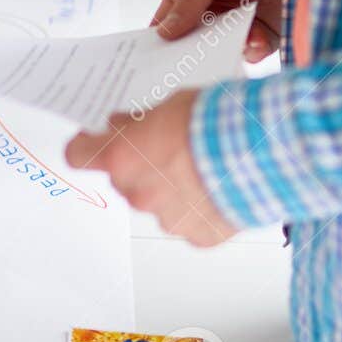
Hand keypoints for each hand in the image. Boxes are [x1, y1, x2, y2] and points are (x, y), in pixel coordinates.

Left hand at [66, 91, 237, 246]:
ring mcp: (167, 219)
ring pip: (158, 203)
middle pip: (124, 180)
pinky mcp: (196, 237)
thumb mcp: (170, 104)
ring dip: (173, 189)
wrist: (262, 152)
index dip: (85, 147)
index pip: (79, 156)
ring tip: (206, 167)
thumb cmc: (218, 122)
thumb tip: (124, 127)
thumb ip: (139, 123)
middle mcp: (138, 193)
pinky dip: (200, 208)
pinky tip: (221, 187)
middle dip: (140, 166)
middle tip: (170, 147)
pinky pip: (190, 221)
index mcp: (122, 158)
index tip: (93, 140)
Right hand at [151, 0, 283, 62]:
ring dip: (224, 54)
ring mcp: (239, 26)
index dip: (159, 41)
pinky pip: (254, 52)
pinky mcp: (266, 34)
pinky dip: (253, 50)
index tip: (151, 63)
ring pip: (224, 53)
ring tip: (228, 51)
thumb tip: (163, 33)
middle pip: (195, 45)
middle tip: (188, 70)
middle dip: (192, 57)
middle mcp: (213, 15)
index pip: (169, 23)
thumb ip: (189, 0)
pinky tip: (255, 41)